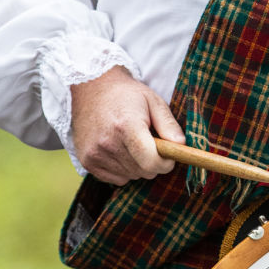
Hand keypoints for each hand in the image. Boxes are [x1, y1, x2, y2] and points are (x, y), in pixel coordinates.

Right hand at [70, 65, 185, 184]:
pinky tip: (119, 150)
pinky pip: (117, 179)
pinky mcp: (87, 161)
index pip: (151, 162)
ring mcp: (95, 153)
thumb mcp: (153, 101)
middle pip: (144, 171)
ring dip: (138, 165)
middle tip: (150, 143)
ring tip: (132, 143)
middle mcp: (108, 142)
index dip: (166, 163)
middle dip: (153, 162)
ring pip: (132, 176)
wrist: (92, 89)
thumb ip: (169, 124)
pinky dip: (123, 170)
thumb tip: (181, 146)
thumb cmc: (127, 95)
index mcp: (126, 125)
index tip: (169, 155)